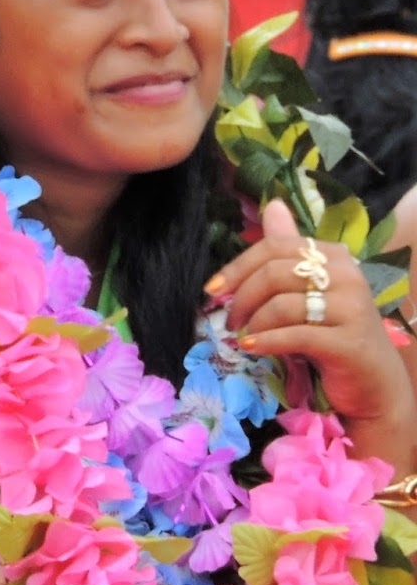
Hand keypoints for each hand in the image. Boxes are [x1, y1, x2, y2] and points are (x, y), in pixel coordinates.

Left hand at [220, 200, 414, 428]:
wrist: (372, 380)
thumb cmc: (333, 331)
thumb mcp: (308, 288)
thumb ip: (288, 250)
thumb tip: (273, 204)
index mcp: (334, 256)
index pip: (273, 247)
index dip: (236, 267)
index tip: (212, 289)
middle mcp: (348, 276)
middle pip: (274, 274)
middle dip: (242, 298)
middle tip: (229, 321)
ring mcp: (353, 308)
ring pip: (282, 305)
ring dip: (253, 323)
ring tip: (242, 336)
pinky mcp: (350, 342)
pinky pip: (296, 335)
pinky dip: (266, 342)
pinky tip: (250, 348)